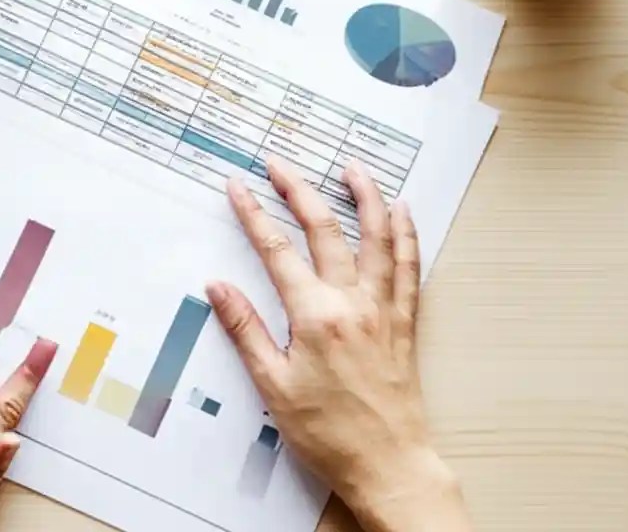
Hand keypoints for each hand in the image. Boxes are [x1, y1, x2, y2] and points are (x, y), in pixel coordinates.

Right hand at [206, 157, 470, 531]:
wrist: (388, 464)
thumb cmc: (328, 433)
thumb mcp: (273, 385)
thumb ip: (246, 330)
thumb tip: (218, 287)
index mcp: (315, 316)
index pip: (276, 250)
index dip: (254, 214)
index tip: (238, 187)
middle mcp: (353, 302)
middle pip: (326, 230)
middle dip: (300, 189)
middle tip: (280, 163)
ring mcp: (383, 309)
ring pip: (378, 237)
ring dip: (366, 196)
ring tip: (354, 167)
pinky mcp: (404, 322)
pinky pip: (409, 266)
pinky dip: (406, 235)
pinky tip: (403, 213)